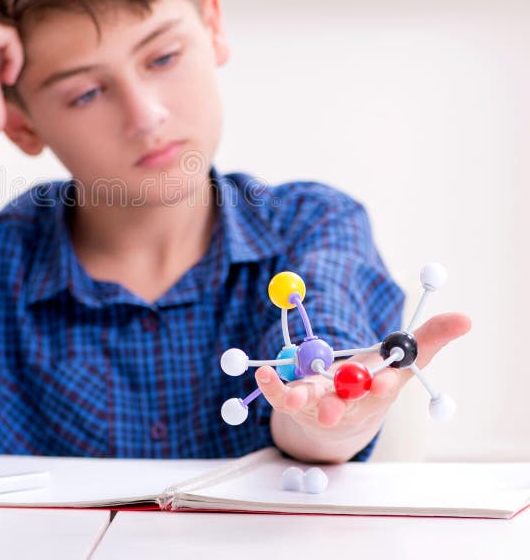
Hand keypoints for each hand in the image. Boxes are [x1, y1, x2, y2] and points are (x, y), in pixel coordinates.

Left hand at [256, 312, 470, 446]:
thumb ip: (428, 339)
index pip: (381, 391)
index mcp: (374, 392)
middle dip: (340, 404)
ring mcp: (316, 403)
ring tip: (293, 397)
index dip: (383, 385)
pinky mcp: (292, 401)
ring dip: (300, 399)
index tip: (383, 380)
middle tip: (334, 407)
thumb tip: (466, 317)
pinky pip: (279, 395)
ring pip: (308, 404)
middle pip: (343, 404)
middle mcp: (345, 402)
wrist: (339, 409)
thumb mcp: (400, 357)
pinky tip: (261, 373)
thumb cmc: (372, 380)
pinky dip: (270, 385)